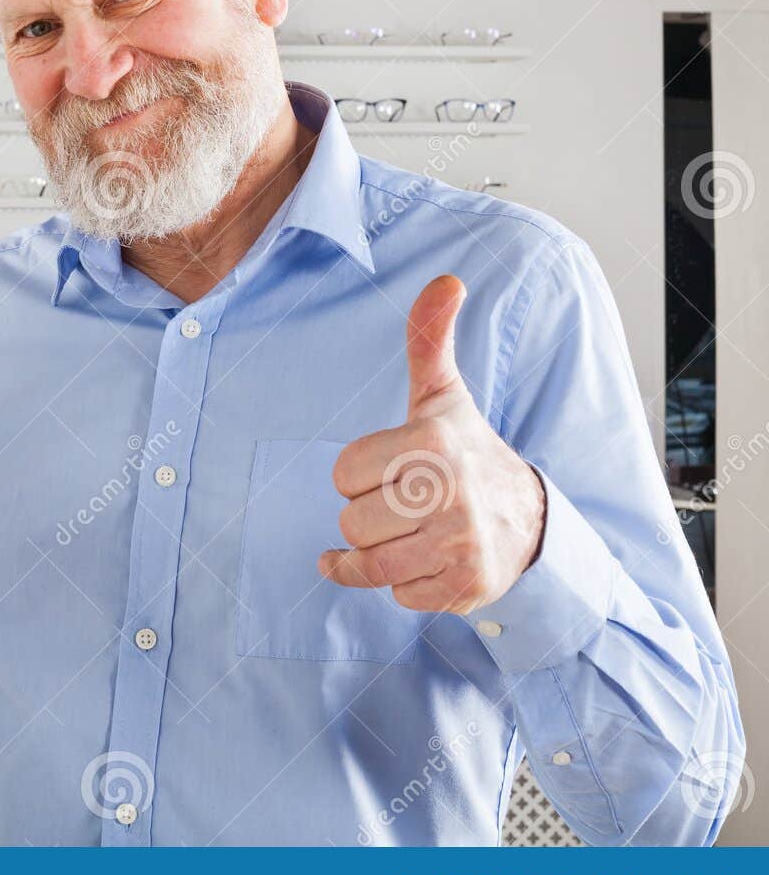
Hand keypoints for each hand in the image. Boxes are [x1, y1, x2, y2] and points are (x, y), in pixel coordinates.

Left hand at [318, 275, 545, 612]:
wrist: (531, 521)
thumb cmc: (467, 451)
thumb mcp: (445, 396)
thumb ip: (430, 339)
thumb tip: (447, 280)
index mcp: (433, 443)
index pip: (343, 472)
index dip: (359, 473)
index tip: (391, 467)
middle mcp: (449, 494)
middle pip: (351, 521)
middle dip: (368, 515)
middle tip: (402, 503)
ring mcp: (460, 545)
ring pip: (367, 563)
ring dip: (376, 553)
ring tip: (402, 534)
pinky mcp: (465, 588)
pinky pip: (395, 594)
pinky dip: (402, 584)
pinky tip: (424, 561)